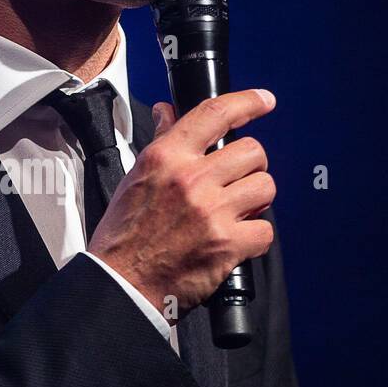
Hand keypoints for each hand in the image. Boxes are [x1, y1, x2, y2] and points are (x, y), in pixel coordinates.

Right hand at [88, 89, 276, 320]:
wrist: (121, 284)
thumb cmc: (123, 237)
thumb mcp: (136, 178)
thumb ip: (162, 143)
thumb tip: (168, 112)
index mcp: (166, 158)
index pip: (215, 114)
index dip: (248, 102)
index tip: (263, 101)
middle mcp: (191, 179)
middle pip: (252, 152)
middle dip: (250, 168)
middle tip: (235, 183)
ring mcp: (212, 211)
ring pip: (265, 187)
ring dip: (256, 200)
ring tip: (236, 211)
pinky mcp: (227, 244)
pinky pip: (266, 230)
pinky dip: (255, 237)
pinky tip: (235, 239)